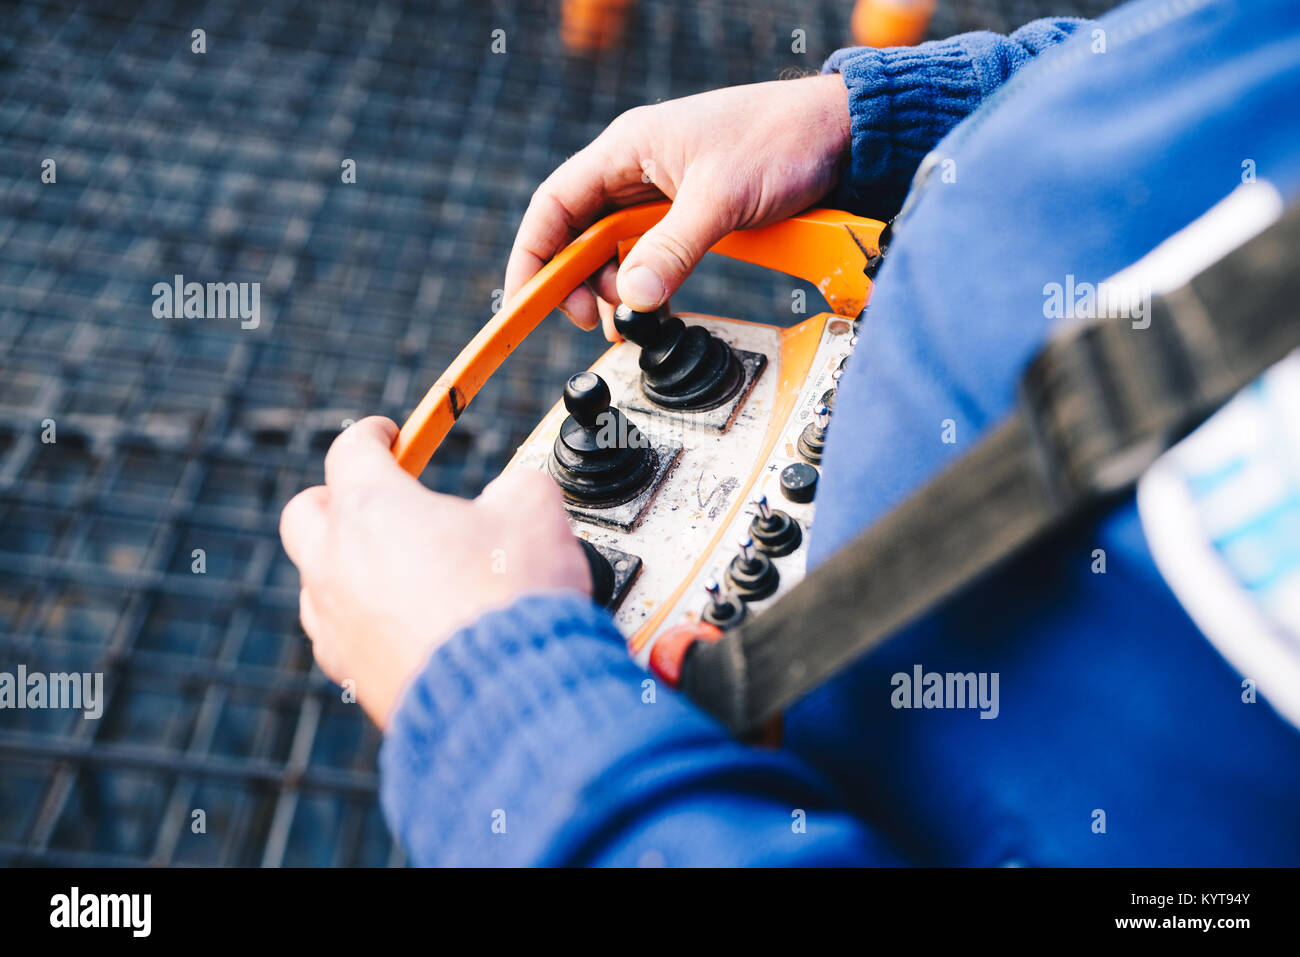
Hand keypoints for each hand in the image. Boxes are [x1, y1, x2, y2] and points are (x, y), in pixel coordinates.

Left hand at [279, 417, 590, 727]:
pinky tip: (403, 623)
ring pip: (315, 580)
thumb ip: (514, 485)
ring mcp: (336, 624)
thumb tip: (511, 494)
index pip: (350, 450)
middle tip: (378, 500)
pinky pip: (339, 635)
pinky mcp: (351, 675)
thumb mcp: (534, 510)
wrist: (506, 699)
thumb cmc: (513, 601)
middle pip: (305, 513)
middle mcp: (336, 564)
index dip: (374, 435)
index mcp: (371, 509)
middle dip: (337, 498)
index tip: (390, 435)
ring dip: (346, 564)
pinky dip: (362, 620)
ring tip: (397, 568)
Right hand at [504, 74, 850, 338]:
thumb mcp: (720, 199)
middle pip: (579, 230)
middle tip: (593, 320)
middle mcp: (637, 166)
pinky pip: (650, 250)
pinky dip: (646, 281)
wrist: (843, 131)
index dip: (534, 255)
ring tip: (631, 317)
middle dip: (577, 280)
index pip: (554, 205)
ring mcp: (663, 188)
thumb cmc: (782, 139)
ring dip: (614, 285)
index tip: (528, 300)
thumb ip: (672, 250)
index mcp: (627, 147)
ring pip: (615, 245)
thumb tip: (631, 299)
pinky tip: (655, 305)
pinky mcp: (691, 209)